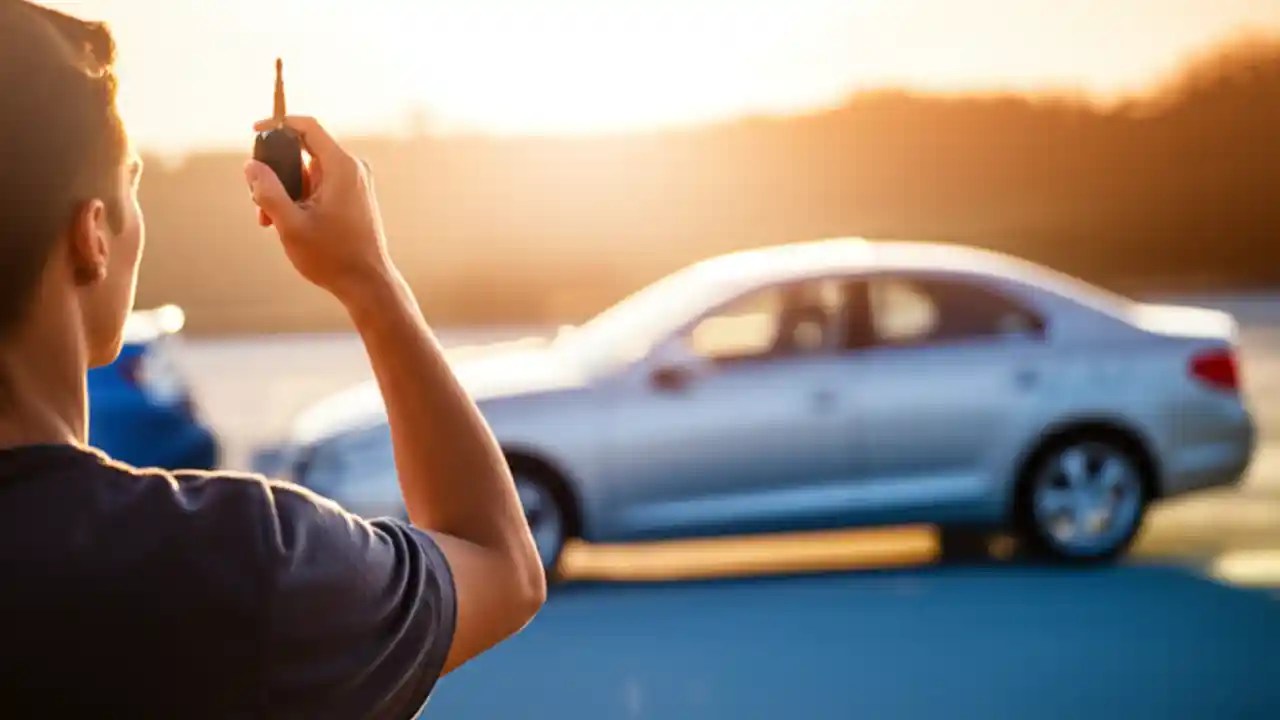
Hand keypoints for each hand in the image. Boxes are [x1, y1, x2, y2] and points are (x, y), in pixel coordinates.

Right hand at [245, 116, 391, 300]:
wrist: (367, 283)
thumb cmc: (332, 256)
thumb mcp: (290, 224)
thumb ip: (268, 191)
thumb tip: (251, 165)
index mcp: (342, 167)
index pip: (308, 127)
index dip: (278, 124)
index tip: (254, 129)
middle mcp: (352, 168)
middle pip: (304, 151)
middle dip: (275, 172)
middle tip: (258, 200)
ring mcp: (354, 183)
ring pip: (308, 172)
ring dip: (284, 191)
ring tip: (269, 220)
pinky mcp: (353, 196)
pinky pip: (319, 186)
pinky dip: (299, 198)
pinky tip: (286, 223)